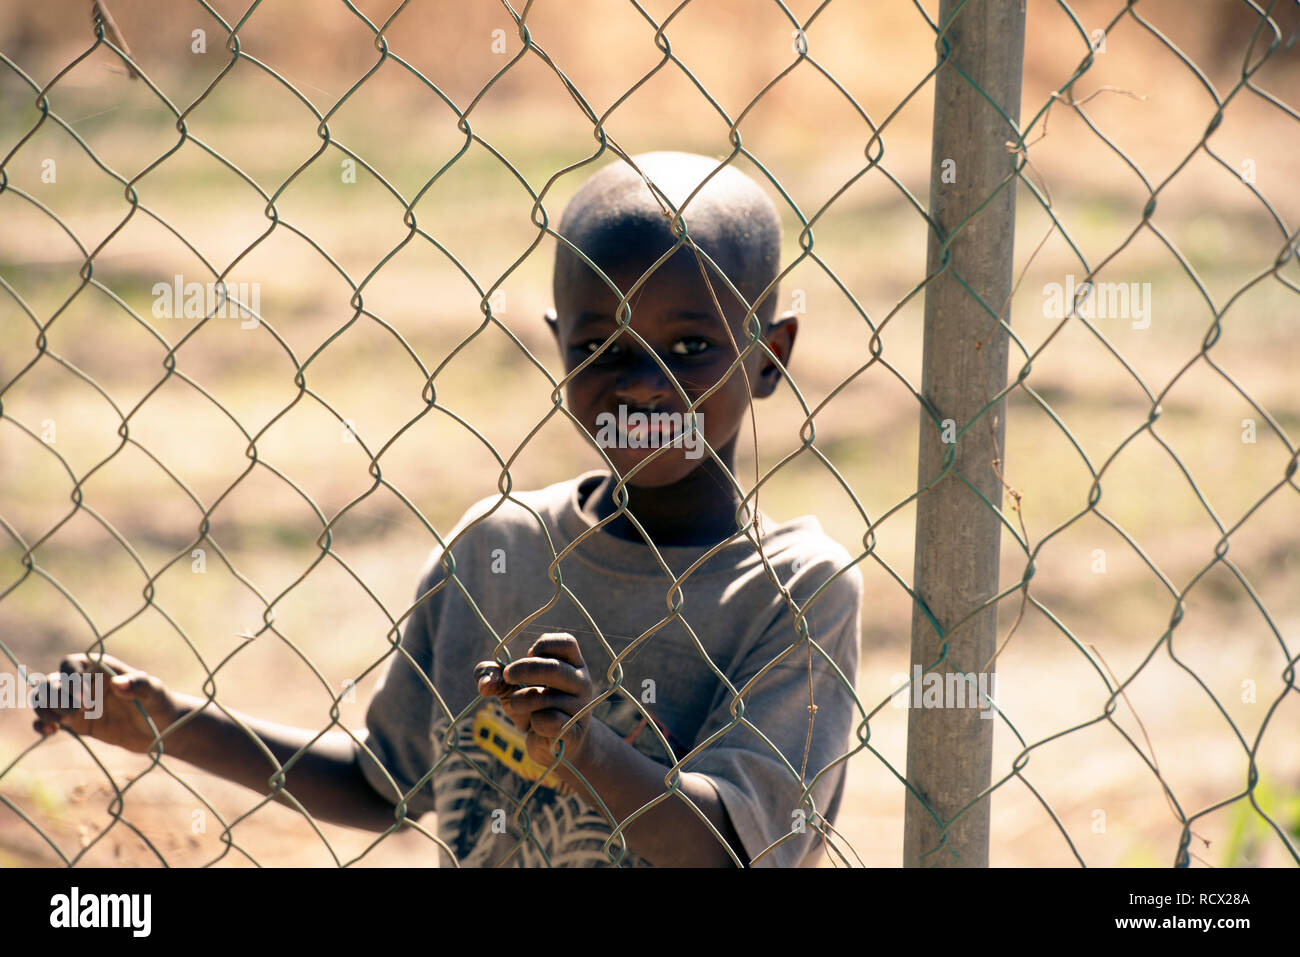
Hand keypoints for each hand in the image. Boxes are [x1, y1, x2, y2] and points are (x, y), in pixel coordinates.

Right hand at [32, 653, 180, 754]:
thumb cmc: (159, 704)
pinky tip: (52, 731)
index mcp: (101, 668)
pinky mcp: (76, 723)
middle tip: (76, 712)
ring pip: (44, 698)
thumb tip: (119, 684)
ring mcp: (77, 703)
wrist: (160, 730)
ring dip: (44, 708)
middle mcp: (84, 683)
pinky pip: (48, 719)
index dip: (70, 678)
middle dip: (55, 696)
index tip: (85, 697)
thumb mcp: (154, 693)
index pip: (71, 663)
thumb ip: (139, 685)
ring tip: (61, 722)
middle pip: (52, 681)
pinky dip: (41, 723)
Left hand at [473, 633, 594, 768]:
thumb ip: (493, 674)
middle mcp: (582, 682)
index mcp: (572, 664)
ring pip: (544, 698)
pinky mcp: (574, 731)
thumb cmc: (532, 706)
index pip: (565, 643)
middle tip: (508, 676)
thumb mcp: (511, 685)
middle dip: (523, 669)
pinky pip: (549, 721)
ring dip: (520, 700)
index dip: (543, 645)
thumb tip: (486, 684)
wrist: (551, 745)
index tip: (530, 655)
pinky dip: (534, 722)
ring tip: (518, 705)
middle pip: (553, 668)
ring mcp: (580, 707)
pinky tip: (536, 726)